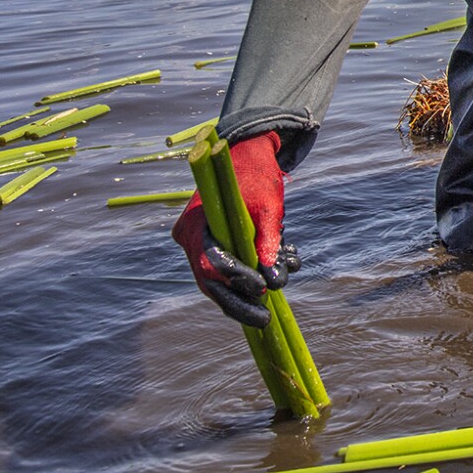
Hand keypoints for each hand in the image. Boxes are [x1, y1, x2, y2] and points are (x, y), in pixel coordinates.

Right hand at [171, 131, 297, 328]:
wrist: (249, 152)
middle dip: (239, 302)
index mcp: (195, 224)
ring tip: (281, 286)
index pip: (210, 263)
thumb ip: (269, 243)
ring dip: (251, 288)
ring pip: (220, 279)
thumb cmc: (257, 174)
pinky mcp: (214, 242)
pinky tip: (282, 264)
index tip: (262, 290)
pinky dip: (253, 271)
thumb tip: (275, 282)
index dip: (236, 280)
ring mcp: (199, 241)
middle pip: (210, 281)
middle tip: (264, 321)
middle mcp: (190, 237)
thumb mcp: (268, 208)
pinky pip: (229, 267)